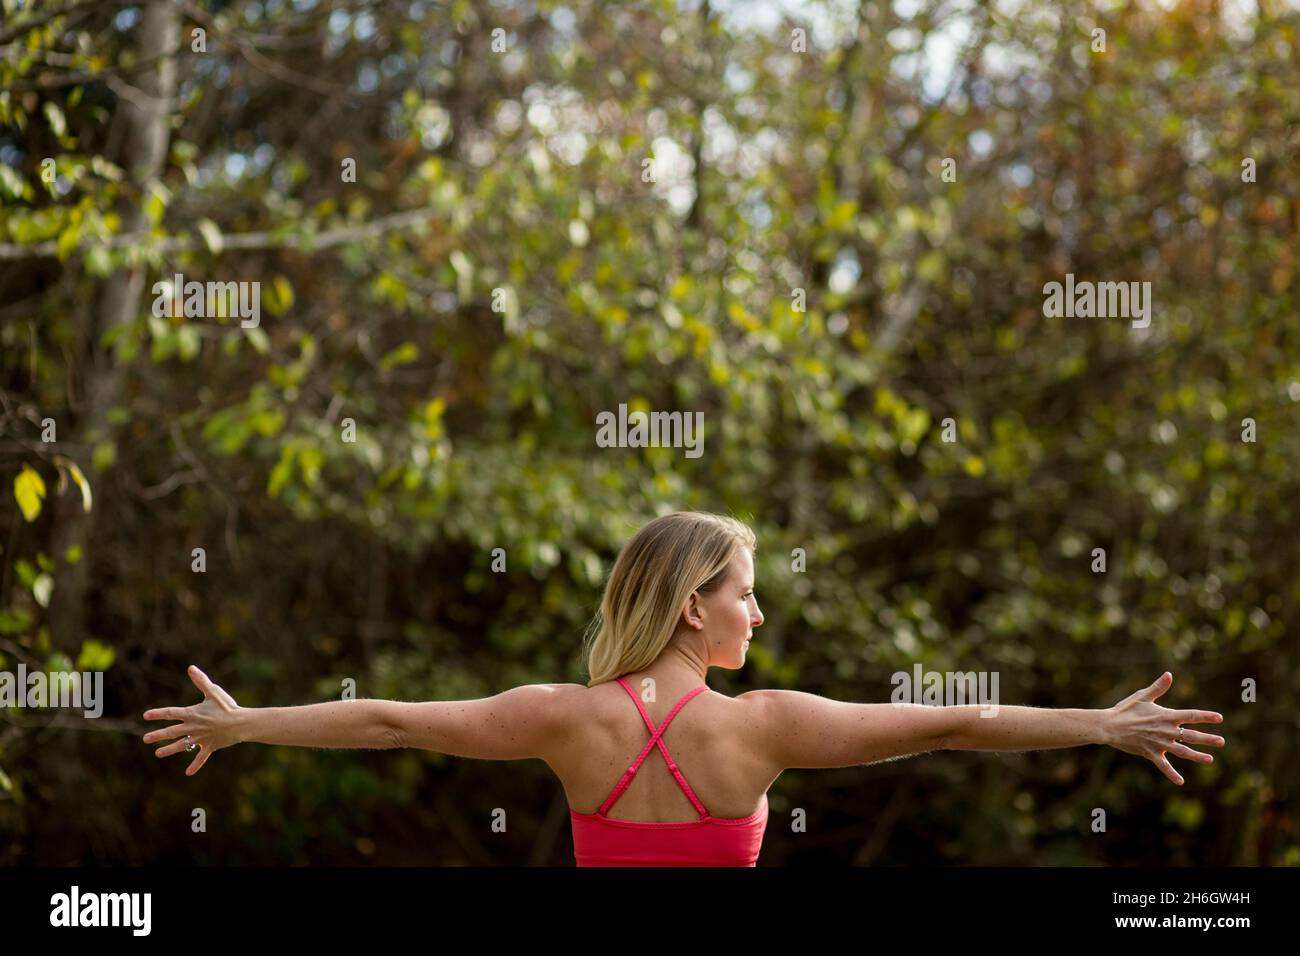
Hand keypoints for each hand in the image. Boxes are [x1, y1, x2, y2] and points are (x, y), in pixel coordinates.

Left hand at [142, 665, 241, 775]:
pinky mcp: (209, 746)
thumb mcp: (214, 692)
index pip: (171, 713)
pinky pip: (201, 757)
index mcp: (193, 714)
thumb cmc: (227, 706)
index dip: (158, 713)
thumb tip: (190, 668)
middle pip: (172, 731)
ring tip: (158, 754)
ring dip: (169, 750)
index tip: (146, 715)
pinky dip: (195, 765)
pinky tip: (188, 773)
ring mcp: (201, 738)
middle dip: (158, 735)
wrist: (241, 722)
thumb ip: (201, 681)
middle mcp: (194, 727)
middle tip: (146, 739)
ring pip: (182, 745)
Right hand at [1103, 672, 1224, 785]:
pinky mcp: (1150, 753)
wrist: (1109, 726)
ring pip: (1182, 752)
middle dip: (1207, 739)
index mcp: (1165, 716)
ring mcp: (1159, 744)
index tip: (1219, 718)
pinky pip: (1163, 766)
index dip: (1205, 717)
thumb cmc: (1125, 710)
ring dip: (1197, 756)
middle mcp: (1165, 731)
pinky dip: (1172, 774)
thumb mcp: (1142, 696)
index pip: (1190, 716)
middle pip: (1191, 736)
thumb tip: (1169, 675)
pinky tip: (1181, 782)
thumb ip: (1158, 688)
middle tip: (1221, 742)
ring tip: (1210, 759)